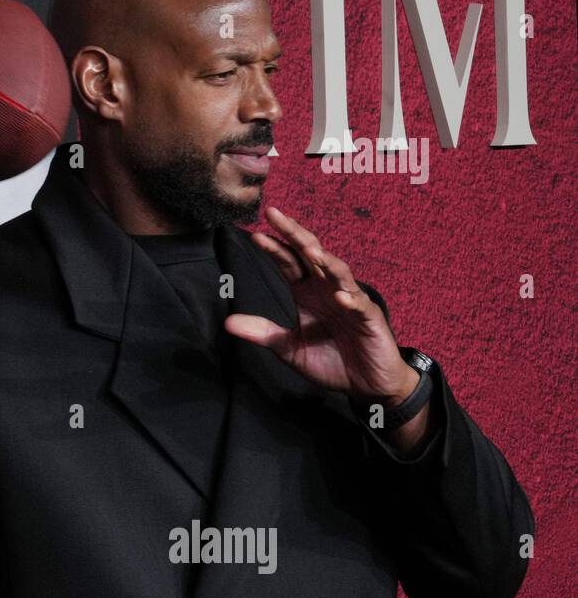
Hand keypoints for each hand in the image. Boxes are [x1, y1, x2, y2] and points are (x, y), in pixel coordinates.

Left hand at [225, 207, 418, 405]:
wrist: (365, 383)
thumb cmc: (330, 360)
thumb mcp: (288, 348)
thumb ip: (262, 333)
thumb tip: (228, 323)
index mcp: (306, 292)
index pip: (288, 263)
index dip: (274, 249)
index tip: (255, 236)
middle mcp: (327, 289)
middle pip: (311, 254)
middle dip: (294, 234)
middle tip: (275, 215)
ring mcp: (350, 300)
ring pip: (338, 272)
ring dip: (325, 260)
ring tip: (310, 249)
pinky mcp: (369, 318)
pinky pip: (359, 305)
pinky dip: (350, 299)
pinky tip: (340, 296)